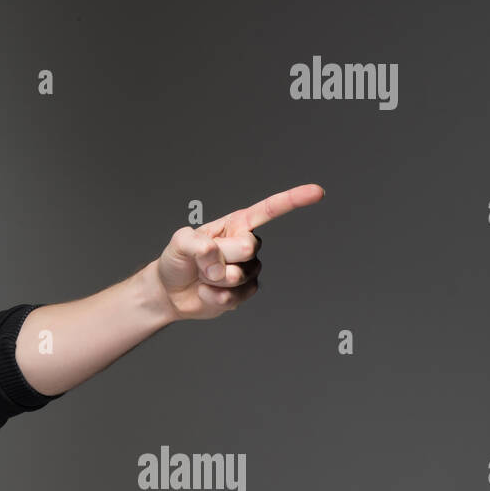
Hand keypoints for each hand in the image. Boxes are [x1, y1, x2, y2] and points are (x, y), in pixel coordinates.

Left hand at [151, 184, 324, 321]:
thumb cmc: (177, 260)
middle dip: (219, 256)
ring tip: (203, 276)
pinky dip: (214, 297)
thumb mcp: (178, 243)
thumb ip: (195, 244)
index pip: (268, 210)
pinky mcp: (246, 292)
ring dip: (213, 279)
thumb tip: (216, 257)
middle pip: (248, 247)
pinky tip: (206, 292)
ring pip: (240, 275)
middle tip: (201, 262)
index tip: (318, 192)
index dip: (293, 200)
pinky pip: (235, 297)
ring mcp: (249, 270)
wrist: (171, 292)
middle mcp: (247, 245)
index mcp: (236, 224)